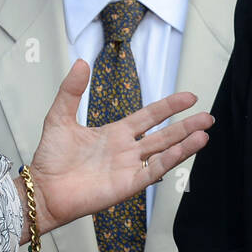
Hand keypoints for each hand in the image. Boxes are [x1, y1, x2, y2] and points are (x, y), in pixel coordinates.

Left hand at [29, 59, 211, 232]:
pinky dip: (171, 160)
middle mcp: (127, 150)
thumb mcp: (59, 116)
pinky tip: (186, 148)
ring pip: (164, 152)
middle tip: (208, 116)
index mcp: (115, 134)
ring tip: (205, 132)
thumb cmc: (50, 158)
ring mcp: (129, 168)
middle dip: (186, 125)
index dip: (169, 107)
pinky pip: (154, 171)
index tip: (189, 97)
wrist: (42, 189)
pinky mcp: (127, 185)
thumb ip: (71, 91)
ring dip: (185, 143)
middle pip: (164, 134)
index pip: (149, 117)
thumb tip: (80, 62)